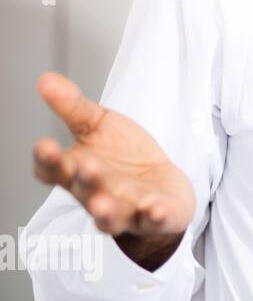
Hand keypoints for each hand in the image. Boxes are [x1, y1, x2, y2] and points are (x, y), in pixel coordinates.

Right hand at [31, 72, 194, 256]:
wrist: (161, 184)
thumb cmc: (124, 155)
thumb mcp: (100, 125)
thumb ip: (74, 107)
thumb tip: (45, 79)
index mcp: (76, 170)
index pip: (52, 169)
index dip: (46, 159)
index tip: (44, 145)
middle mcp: (96, 194)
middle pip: (84, 189)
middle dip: (85, 178)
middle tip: (87, 165)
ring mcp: (125, 209)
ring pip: (110, 216)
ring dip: (106, 211)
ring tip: (103, 204)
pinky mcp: (155, 218)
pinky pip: (153, 221)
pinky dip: (153, 216)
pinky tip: (155, 208)